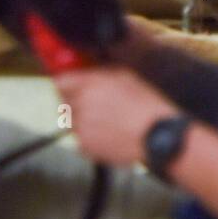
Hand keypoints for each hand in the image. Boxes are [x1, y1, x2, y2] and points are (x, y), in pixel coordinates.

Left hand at [55, 66, 178, 166]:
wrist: (156, 134)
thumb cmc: (145, 103)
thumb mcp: (124, 75)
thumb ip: (99, 73)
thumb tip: (86, 72)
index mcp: (89, 84)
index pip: (61, 82)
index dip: (65, 84)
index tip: (69, 87)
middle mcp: (81, 104)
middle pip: (64, 102)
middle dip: (75, 102)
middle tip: (93, 106)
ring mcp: (81, 127)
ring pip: (72, 122)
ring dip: (83, 121)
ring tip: (107, 122)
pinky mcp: (85, 146)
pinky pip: (80, 140)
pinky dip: (90, 138)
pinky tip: (109, 135)